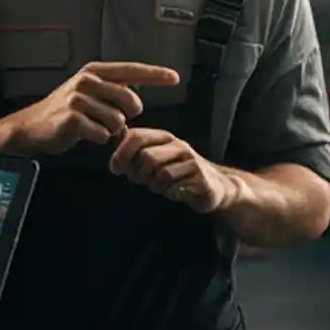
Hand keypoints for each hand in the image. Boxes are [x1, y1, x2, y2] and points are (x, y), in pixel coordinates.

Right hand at [0, 62, 179, 154]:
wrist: (32, 126)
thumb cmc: (63, 110)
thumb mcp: (87, 91)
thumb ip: (112, 87)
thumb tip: (139, 85)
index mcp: (93, 71)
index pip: (131, 70)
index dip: (155, 74)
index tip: (175, 77)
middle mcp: (87, 81)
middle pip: (131, 100)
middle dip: (127, 115)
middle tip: (112, 119)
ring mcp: (79, 99)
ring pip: (118, 121)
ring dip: (110, 130)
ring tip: (93, 127)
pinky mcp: (73, 119)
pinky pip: (103, 135)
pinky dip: (98, 139)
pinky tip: (84, 134)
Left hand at [109, 128, 235, 213]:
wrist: (214, 186)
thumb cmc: (177, 173)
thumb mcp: (155, 159)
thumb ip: (135, 154)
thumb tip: (114, 153)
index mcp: (163, 137)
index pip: (137, 136)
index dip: (122, 153)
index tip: (116, 169)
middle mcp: (178, 145)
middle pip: (147, 157)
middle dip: (138, 174)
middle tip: (142, 182)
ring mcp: (191, 160)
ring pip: (160, 173)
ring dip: (154, 185)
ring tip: (159, 187)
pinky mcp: (201, 177)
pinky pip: (175, 186)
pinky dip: (168, 192)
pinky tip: (174, 191)